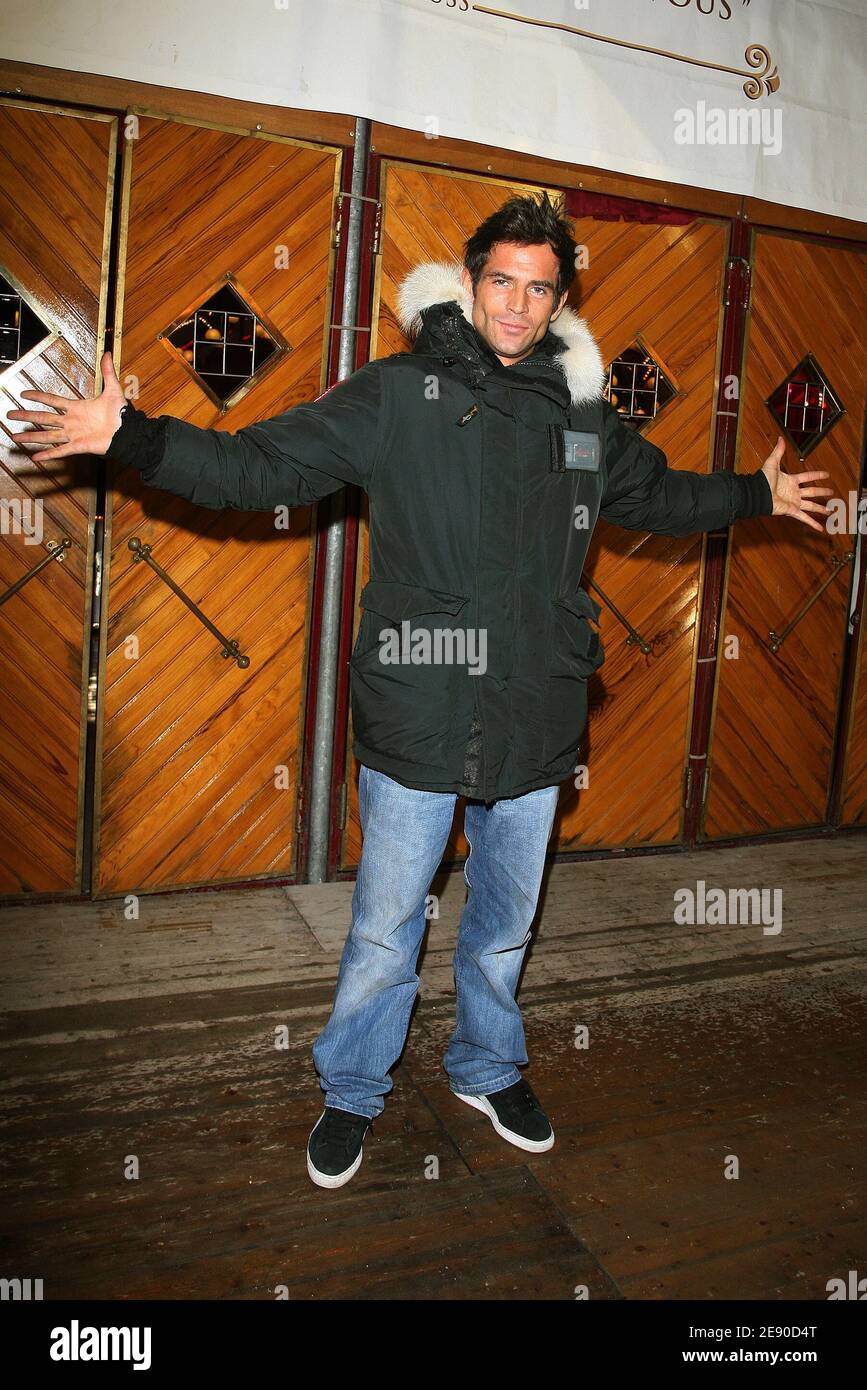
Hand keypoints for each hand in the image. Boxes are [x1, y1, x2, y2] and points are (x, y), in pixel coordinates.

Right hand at [7, 351, 127, 460]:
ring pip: (47, 435)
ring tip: (15, 438)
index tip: (23, 394)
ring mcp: (73, 435)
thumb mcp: (113, 390)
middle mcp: (71, 422)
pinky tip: (35, 457)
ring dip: (31, 436)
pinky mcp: (79, 446)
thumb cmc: (121, 414)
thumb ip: (108, 372)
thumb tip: (107, 353)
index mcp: (77, 408)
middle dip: (25, 415)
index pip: (52, 400)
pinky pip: (61, 451)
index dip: (37, 397)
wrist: (128, 432)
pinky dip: (48, 454)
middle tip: (9, 415)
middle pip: (43, 418)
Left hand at [761, 435, 833, 533]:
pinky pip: (804, 517)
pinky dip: (813, 523)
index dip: (817, 475)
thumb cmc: (762, 479)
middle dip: (822, 492)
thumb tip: (780, 438)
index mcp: (791, 481)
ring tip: (831, 511)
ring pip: (811, 506)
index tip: (826, 475)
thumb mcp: (772, 463)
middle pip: (812, 492)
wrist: (757, 493)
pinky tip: (820, 528)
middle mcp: (794, 492)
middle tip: (832, 493)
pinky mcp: (792, 511)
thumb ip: (778, 451)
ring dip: (821, 509)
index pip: (807, 477)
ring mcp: (794, 502)